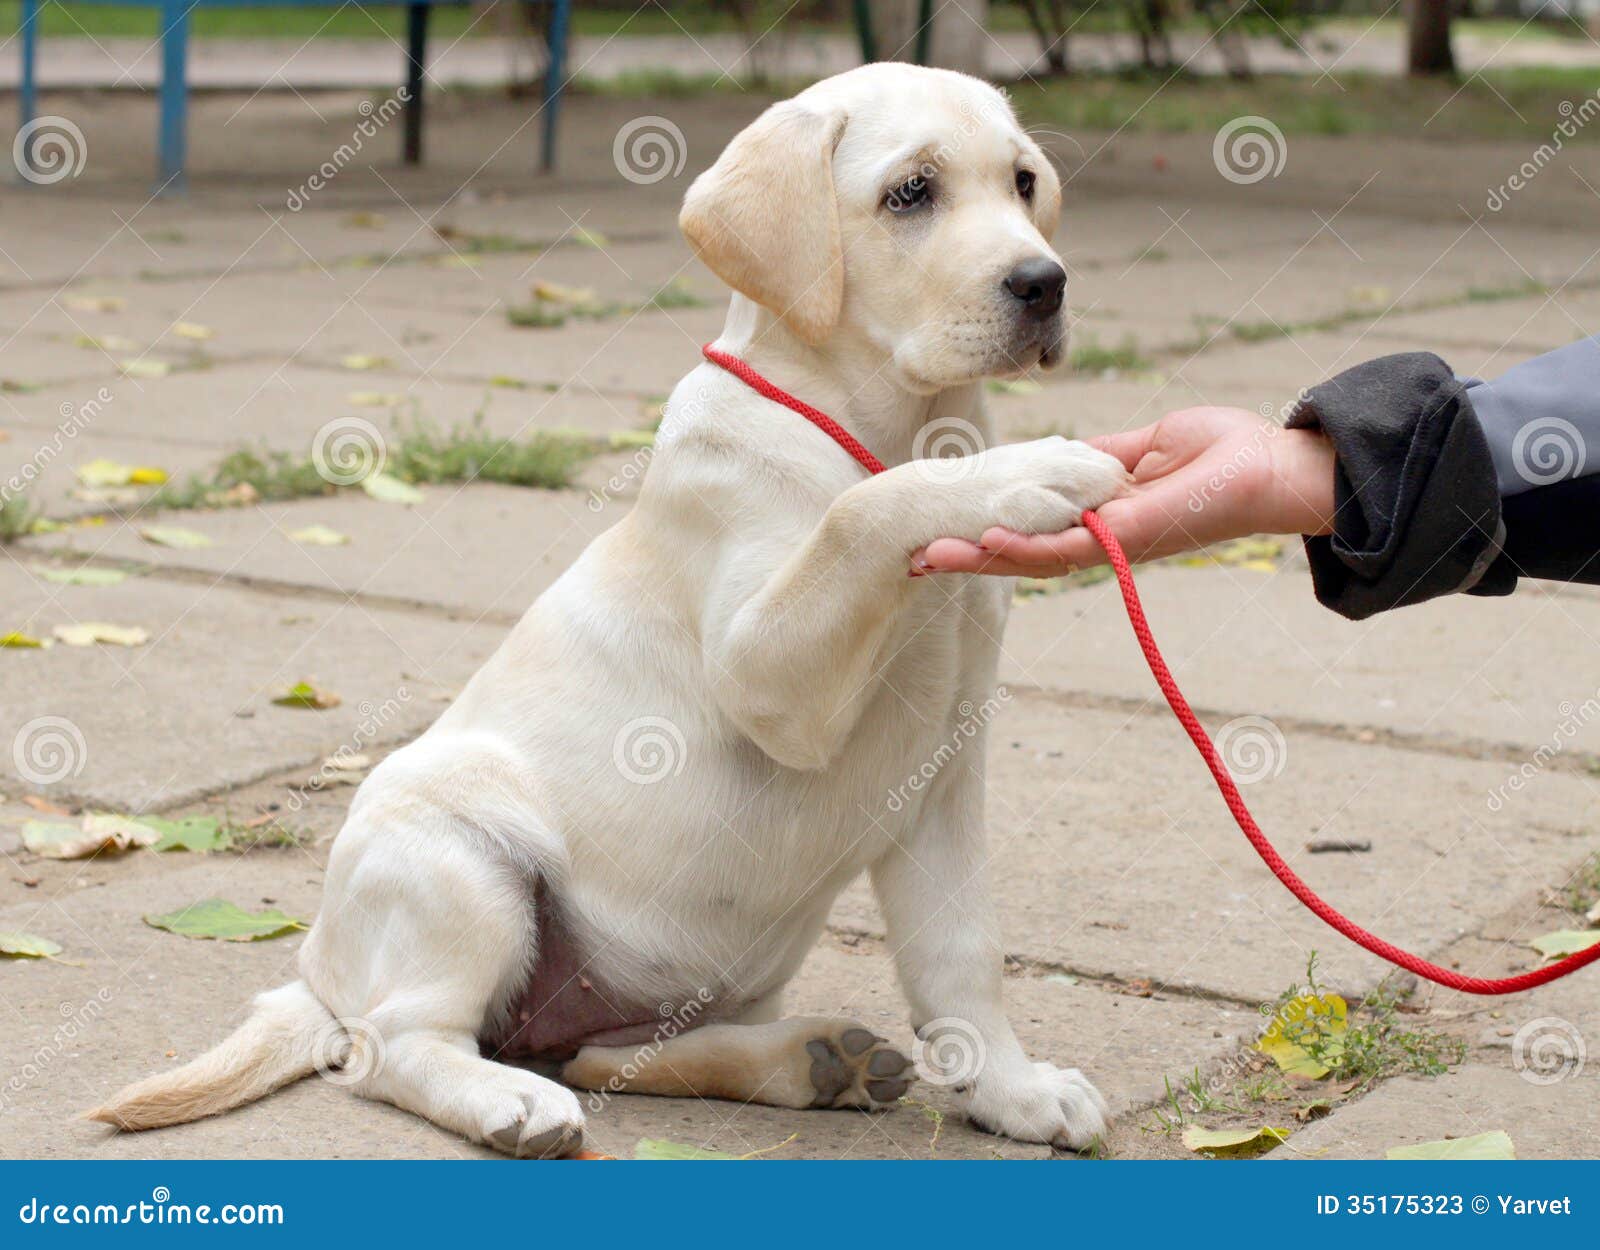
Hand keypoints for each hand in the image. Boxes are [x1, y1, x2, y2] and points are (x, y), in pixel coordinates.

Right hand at [912, 407, 1336, 576]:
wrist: (1270, 466)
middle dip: (967, 558)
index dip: (984, 531)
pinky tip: (992, 540)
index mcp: (1099, 518)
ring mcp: (1110, 544)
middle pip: (1020, 554)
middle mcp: (1098, 540)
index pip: (1030, 529)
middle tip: (915, 560)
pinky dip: (1029, 546)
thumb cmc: (1221, 452)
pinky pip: (1069, 548)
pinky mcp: (1127, 539)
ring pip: (1033, 558)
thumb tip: (1060, 451)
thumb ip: (1098, 456)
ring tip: (931, 559)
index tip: (938, 531)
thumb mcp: (1144, 444)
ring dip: (981, 559)